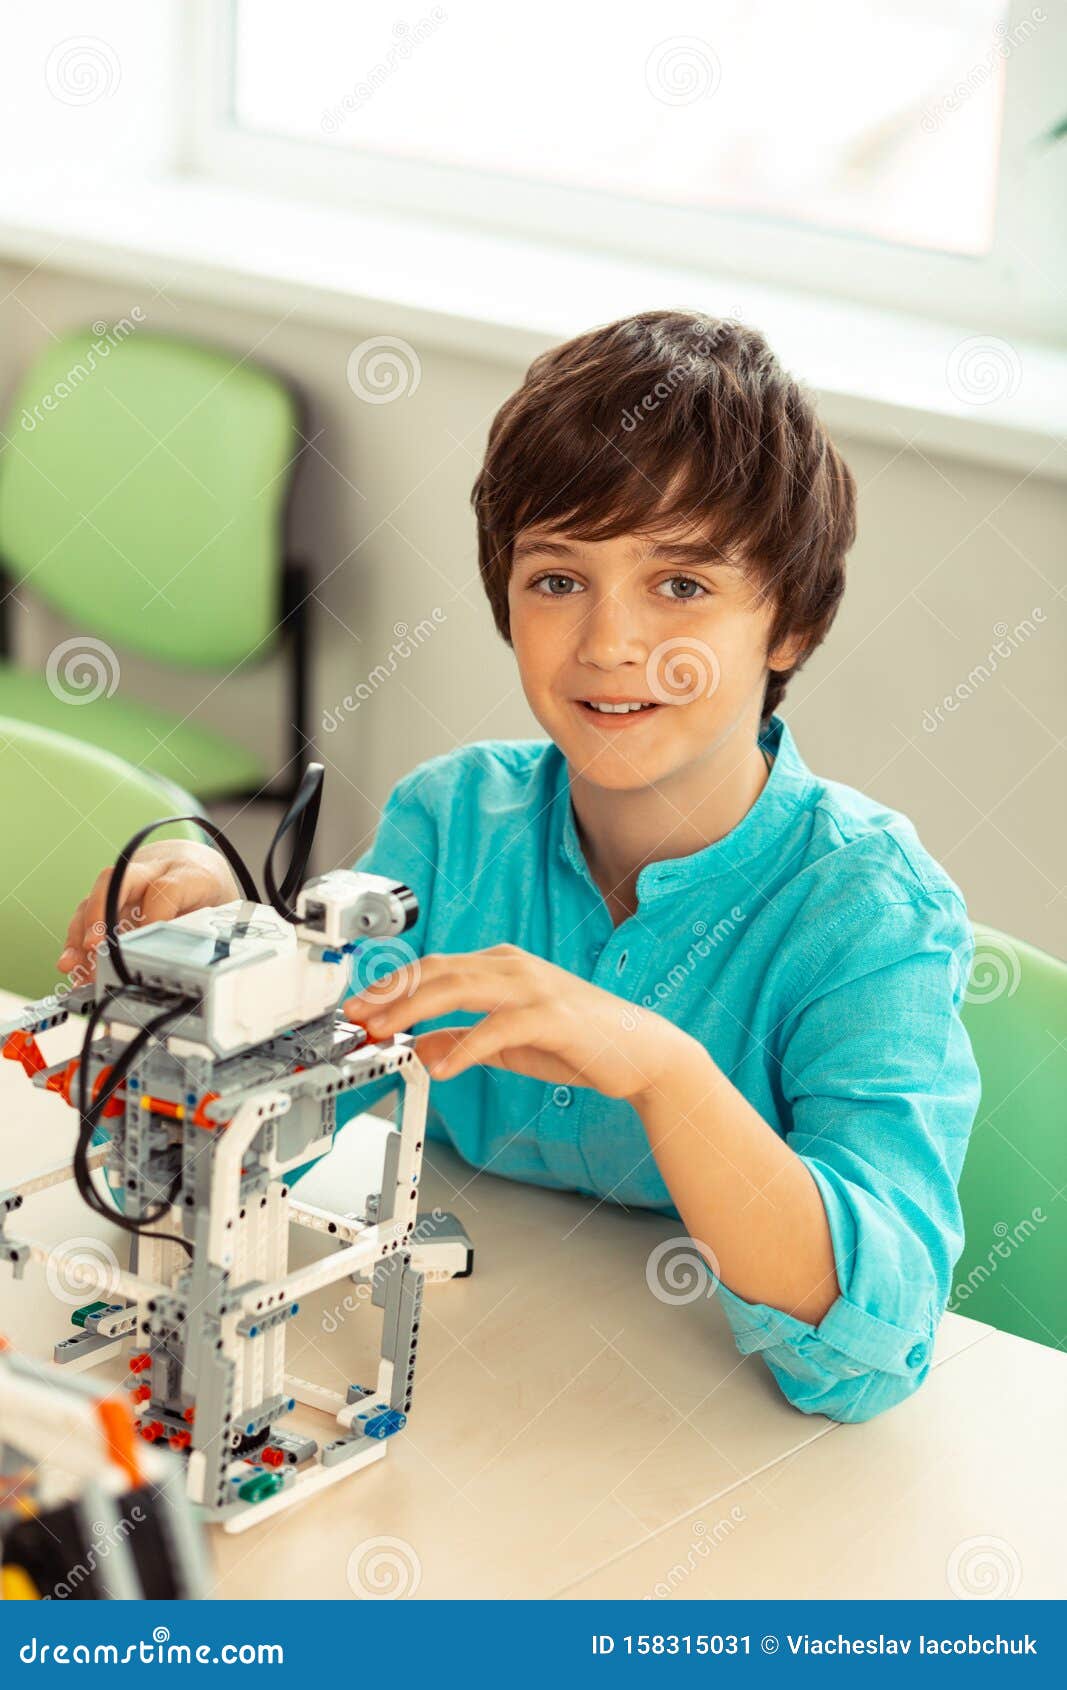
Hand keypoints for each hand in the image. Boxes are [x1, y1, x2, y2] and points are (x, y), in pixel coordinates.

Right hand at [57, 840, 240, 980]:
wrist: (197, 865)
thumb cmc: (208, 892)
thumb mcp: (221, 912)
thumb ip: (203, 932)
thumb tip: (184, 965)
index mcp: (189, 873)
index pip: (167, 888)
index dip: (155, 915)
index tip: (148, 939)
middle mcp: (152, 871)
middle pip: (119, 880)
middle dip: (102, 913)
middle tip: (95, 945)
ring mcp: (127, 883)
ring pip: (96, 898)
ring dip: (81, 933)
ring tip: (75, 963)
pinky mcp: (110, 897)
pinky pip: (87, 915)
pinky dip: (76, 942)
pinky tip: (73, 964)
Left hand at [343, 943, 694, 1104]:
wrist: (642, 1054)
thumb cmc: (579, 1042)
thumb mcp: (508, 1044)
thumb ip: (464, 1040)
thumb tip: (421, 1049)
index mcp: (501, 966)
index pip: (432, 968)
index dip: (390, 988)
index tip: (357, 1009)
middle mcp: (514, 967)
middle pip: (438, 971)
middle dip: (390, 995)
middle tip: (356, 1018)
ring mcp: (535, 987)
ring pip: (461, 987)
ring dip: (415, 1010)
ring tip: (384, 1033)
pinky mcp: (554, 1016)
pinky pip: (501, 1027)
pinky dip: (467, 1045)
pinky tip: (444, 1066)